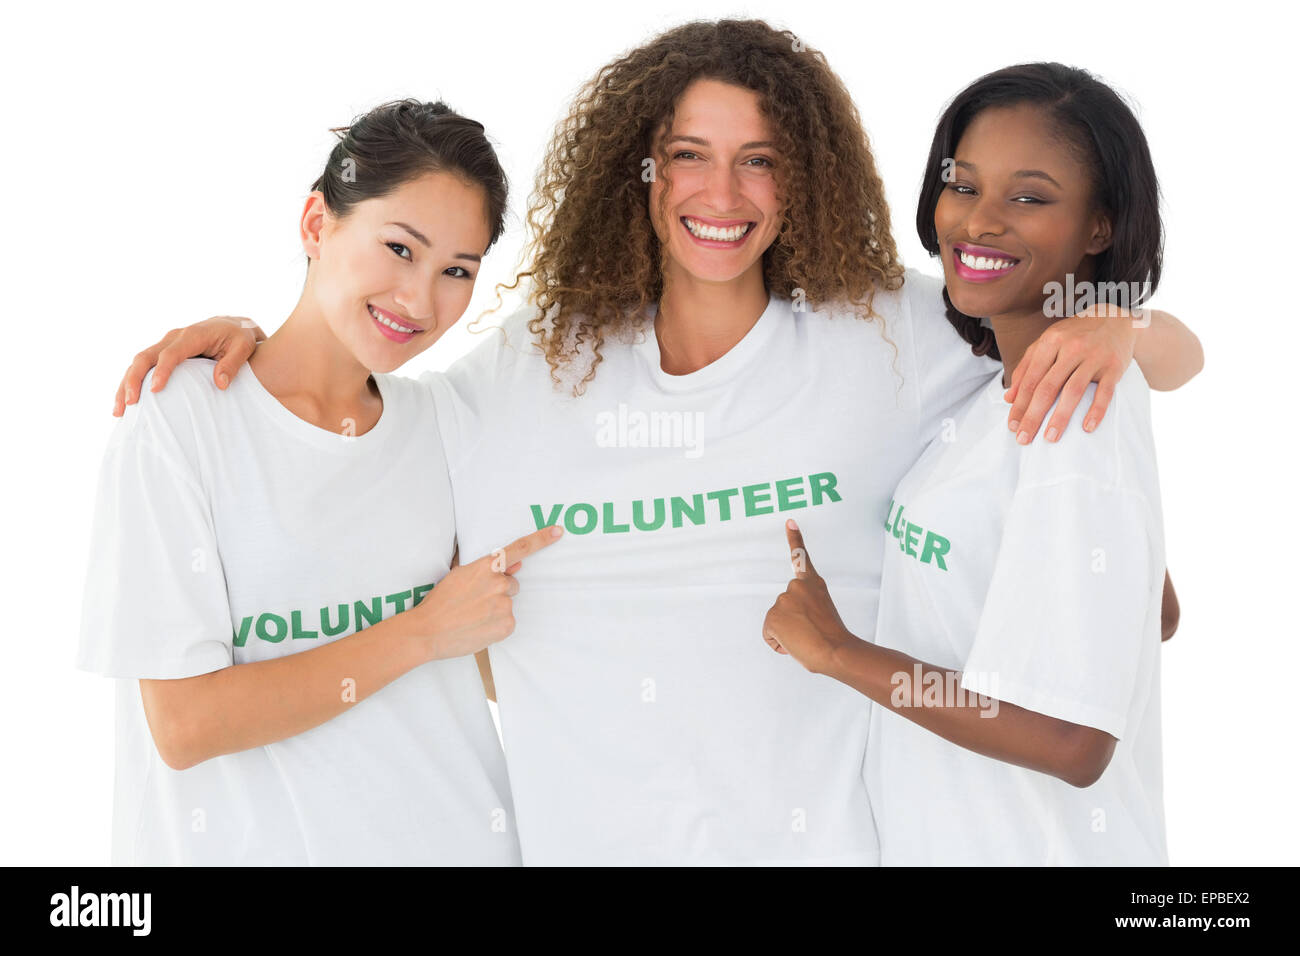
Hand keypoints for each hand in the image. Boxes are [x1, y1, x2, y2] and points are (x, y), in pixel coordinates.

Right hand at [113, 316, 264, 415]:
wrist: (234, 324)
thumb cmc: (240, 337)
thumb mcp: (244, 347)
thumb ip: (232, 364)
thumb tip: (220, 384)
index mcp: (192, 335)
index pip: (171, 353)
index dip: (162, 371)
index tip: (154, 390)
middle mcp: (174, 337)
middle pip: (146, 356)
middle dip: (134, 379)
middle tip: (130, 403)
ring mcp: (166, 344)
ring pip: (139, 362)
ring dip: (126, 384)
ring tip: (119, 410)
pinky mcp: (163, 352)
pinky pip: (144, 366)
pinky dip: (132, 382)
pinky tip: (126, 402)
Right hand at [412, 525, 563, 660]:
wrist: (428, 631)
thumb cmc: (440, 602)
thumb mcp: (459, 576)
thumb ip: (487, 569)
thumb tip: (516, 566)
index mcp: (486, 567)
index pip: (519, 548)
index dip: (541, 539)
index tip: (558, 532)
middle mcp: (499, 583)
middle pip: (512, 584)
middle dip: (498, 591)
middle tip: (474, 602)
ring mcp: (504, 604)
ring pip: (508, 603)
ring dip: (495, 608)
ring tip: (472, 616)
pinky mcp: (507, 625)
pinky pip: (508, 622)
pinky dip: (496, 625)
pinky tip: (478, 626)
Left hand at [762, 520, 857, 674]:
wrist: (836, 651)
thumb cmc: (834, 643)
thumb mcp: (823, 617)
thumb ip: (807, 612)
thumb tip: (794, 626)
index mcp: (815, 584)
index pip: (801, 558)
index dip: (795, 539)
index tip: (789, 522)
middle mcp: (797, 587)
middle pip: (784, 607)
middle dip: (793, 622)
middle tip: (811, 631)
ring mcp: (784, 599)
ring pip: (777, 622)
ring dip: (788, 634)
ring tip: (806, 638)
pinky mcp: (773, 614)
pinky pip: (770, 635)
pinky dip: (779, 644)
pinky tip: (795, 643)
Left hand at [1004, 304, 1139, 442]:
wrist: (1116, 318)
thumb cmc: (1074, 335)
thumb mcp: (1047, 343)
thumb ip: (1026, 368)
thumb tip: (1008, 398)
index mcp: (1050, 342)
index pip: (1031, 379)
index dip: (1019, 404)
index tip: (1012, 426)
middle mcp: (1071, 348)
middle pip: (1047, 387)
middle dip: (1033, 416)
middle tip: (1023, 439)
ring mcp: (1094, 357)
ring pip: (1073, 391)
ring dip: (1060, 417)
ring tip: (1050, 438)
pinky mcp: (1114, 366)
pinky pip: (1104, 392)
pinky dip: (1096, 411)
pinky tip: (1086, 428)